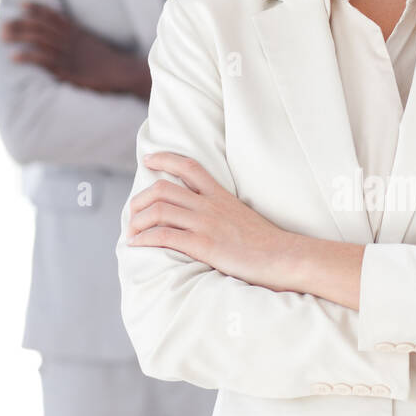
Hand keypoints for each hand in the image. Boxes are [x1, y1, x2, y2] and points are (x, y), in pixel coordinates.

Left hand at [0, 1, 150, 96]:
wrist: (123, 72)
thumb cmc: (108, 61)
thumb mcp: (92, 43)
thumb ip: (77, 37)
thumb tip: (65, 33)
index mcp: (76, 32)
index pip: (53, 15)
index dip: (37, 8)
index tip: (22, 4)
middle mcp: (70, 40)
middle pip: (41, 26)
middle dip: (20, 24)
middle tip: (4, 25)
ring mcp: (68, 54)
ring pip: (39, 40)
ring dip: (20, 36)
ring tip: (3, 36)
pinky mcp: (67, 70)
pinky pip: (44, 61)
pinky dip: (28, 57)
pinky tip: (15, 57)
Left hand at [126, 152, 298, 289]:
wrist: (284, 256)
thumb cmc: (267, 243)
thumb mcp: (244, 217)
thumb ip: (224, 212)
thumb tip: (211, 218)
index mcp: (220, 196)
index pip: (189, 166)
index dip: (165, 159)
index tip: (149, 159)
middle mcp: (210, 205)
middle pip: (163, 188)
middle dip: (140, 199)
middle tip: (133, 212)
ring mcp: (206, 224)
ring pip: (159, 210)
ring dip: (137, 220)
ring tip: (132, 232)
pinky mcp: (204, 245)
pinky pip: (164, 236)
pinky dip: (145, 238)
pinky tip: (137, 244)